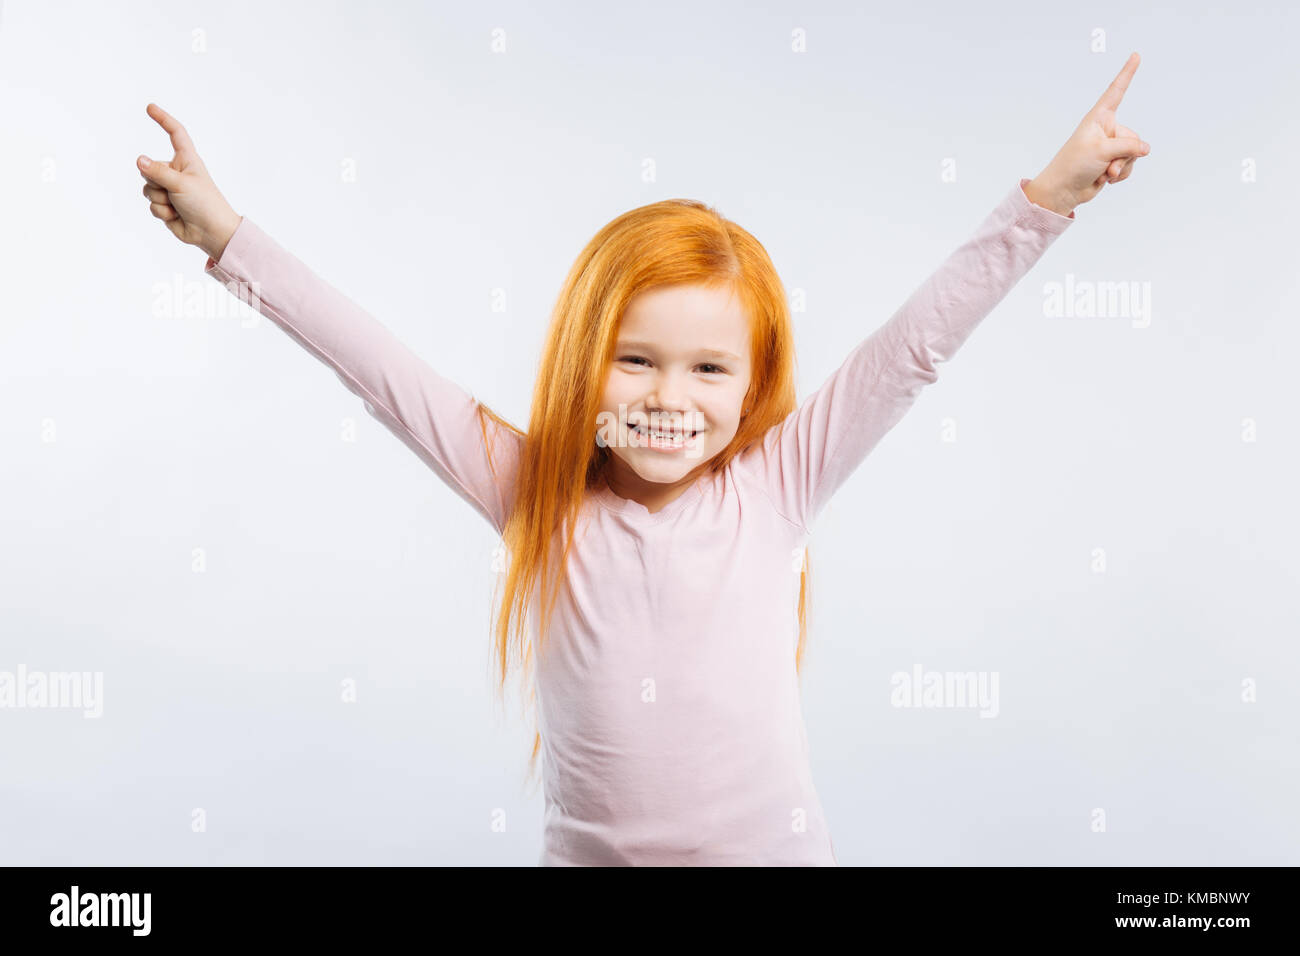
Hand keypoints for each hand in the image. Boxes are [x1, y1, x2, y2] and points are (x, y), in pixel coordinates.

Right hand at [137, 104, 241, 260]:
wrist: (212, 232)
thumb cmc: (205, 203)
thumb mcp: (181, 183)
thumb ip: (157, 171)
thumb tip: (139, 160)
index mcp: (187, 160)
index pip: (175, 134)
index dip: (163, 120)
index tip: (150, 107)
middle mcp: (176, 172)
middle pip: (148, 167)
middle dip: (156, 181)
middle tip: (175, 192)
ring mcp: (170, 189)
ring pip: (147, 188)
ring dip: (159, 199)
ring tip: (177, 205)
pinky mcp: (166, 205)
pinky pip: (151, 204)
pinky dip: (161, 212)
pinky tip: (175, 216)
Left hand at [1026, 53, 1150, 216]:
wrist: (1064, 190)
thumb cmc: (1074, 165)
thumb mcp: (1102, 151)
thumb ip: (1129, 147)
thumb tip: (1146, 149)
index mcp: (1099, 118)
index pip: (1116, 91)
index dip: (1127, 74)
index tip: (1135, 56)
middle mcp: (1106, 129)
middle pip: (1133, 137)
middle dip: (1124, 155)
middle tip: (1106, 164)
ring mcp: (1109, 146)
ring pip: (1133, 154)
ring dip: (1122, 167)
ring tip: (1104, 172)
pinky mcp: (1111, 162)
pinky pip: (1129, 165)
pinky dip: (1121, 174)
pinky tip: (1105, 178)